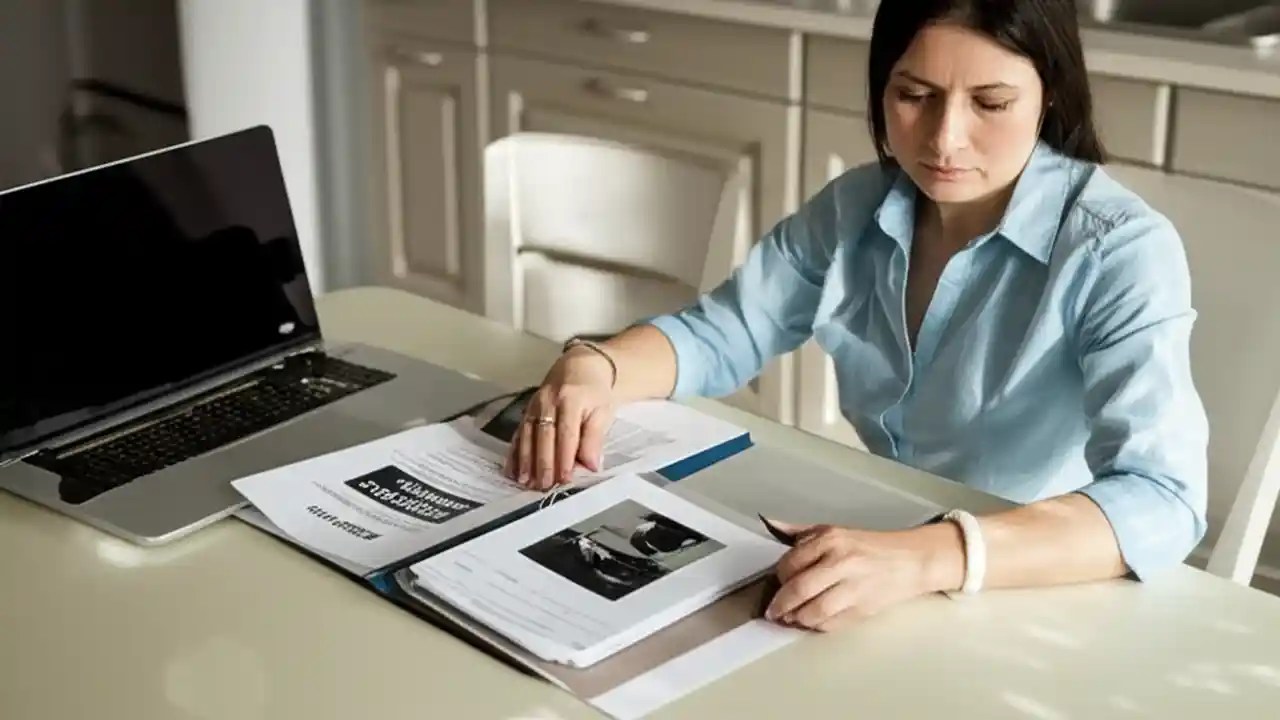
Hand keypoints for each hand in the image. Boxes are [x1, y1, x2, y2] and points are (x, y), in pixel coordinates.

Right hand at [503, 347, 615, 489]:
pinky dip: (515, 453)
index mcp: (571, 399)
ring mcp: (534, 405)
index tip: (564, 479)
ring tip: (525, 481)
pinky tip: (512, 469)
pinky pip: (519, 433)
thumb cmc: (594, 392)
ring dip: (526, 460)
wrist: (580, 366)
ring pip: (528, 435)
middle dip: (543, 463)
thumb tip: (590, 466)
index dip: (564, 458)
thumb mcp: (603, 411)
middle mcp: (548, 401)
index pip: (567, 433)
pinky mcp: (527, 410)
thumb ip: (594, 439)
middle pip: (544, 436)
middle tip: (544, 486)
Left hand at [762, 519, 962, 631]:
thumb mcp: (835, 531)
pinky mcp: (863, 608)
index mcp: (831, 540)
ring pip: (814, 611)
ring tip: (791, 618)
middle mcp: (841, 562)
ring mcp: (853, 587)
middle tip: (774, 611)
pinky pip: (832, 623)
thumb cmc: (870, 547)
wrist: (911, 560)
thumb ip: (801, 531)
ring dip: (797, 618)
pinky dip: (817, 625)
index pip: (791, 562)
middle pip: (799, 589)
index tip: (776, 583)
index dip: (779, 577)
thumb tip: (770, 523)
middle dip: (781, 604)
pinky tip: (812, 621)